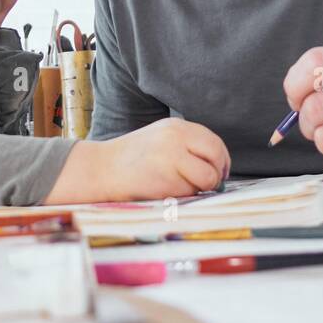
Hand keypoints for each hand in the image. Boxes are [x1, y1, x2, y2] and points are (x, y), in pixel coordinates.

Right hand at [45, 118, 229, 202]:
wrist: (101, 170)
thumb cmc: (133, 160)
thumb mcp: (162, 140)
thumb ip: (187, 145)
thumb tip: (218, 165)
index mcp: (177, 126)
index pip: (214, 142)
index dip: (221, 160)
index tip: (218, 172)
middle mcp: (177, 137)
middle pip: (216, 156)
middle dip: (216, 174)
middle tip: (208, 184)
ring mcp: (172, 156)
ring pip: (207, 177)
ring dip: (199, 187)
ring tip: (178, 186)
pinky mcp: (167, 178)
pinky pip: (191, 192)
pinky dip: (184, 196)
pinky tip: (165, 191)